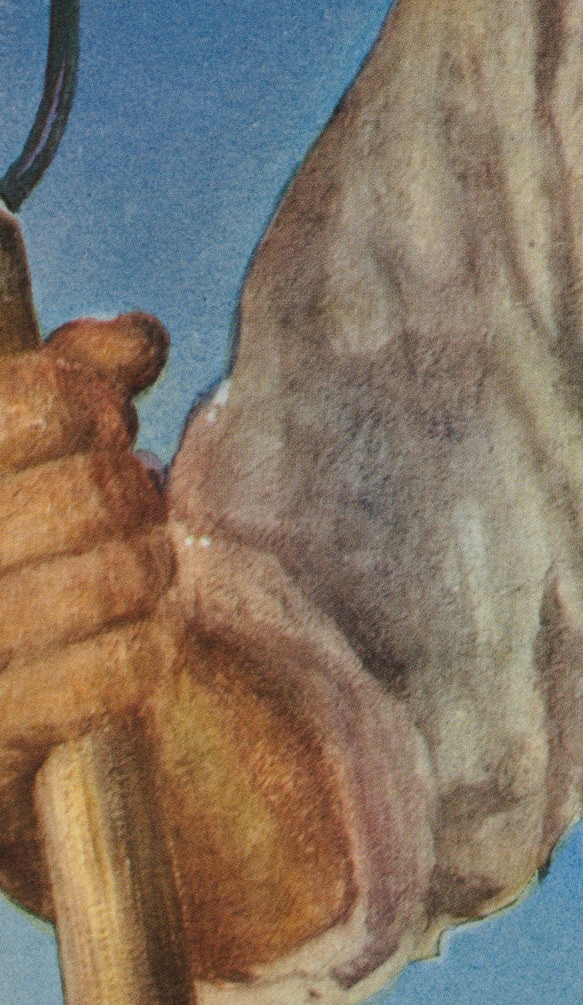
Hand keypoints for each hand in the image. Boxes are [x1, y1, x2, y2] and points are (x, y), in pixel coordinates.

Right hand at [0, 314, 348, 977]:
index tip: (92, 430)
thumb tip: (136, 340)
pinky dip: (141, 650)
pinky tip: (117, 648)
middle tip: (118, 512)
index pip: (46, 401)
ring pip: (121, 572)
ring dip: (147, 571)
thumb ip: (63, 384)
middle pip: (97, 487)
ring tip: (125, 576)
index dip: (94, 408)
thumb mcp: (4, 463)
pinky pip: (123, 665)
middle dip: (130, 495)